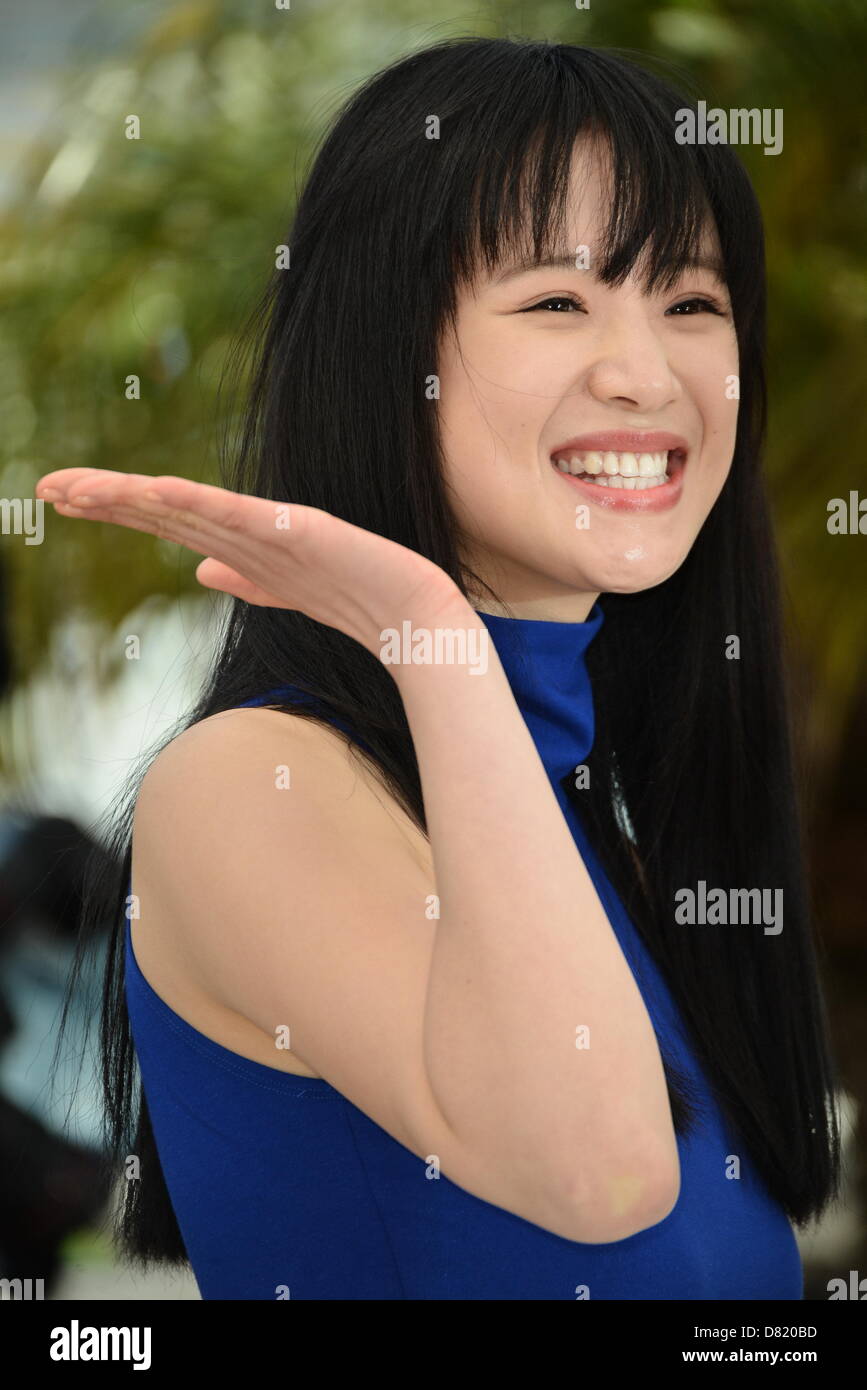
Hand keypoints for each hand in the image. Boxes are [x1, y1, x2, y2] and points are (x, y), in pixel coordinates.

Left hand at [35, 468, 465, 658]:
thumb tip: (199, 574)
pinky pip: (238, 516)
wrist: (414, 614)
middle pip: (163, 510)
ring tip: (79, 492)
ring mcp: (272, 528)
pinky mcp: (300, 530)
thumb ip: (245, 581)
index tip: (60, 500)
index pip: (163, 522)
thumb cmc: (357, 600)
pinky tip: (157, 494)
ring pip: (187, 509)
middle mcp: (248, 530)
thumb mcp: (283, 594)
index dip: (112, 508)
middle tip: (45, 487)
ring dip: (131, 498)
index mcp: (241, 544)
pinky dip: (197, 504)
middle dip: (104, 497)